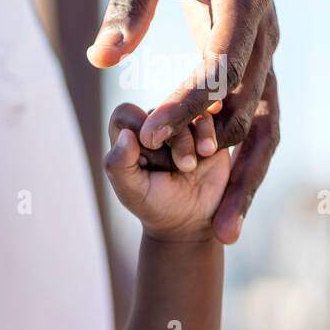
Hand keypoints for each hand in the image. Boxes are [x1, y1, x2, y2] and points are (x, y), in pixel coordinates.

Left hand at [86, 0, 278, 244]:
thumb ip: (125, 4)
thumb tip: (101, 59)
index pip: (222, 59)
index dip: (190, 101)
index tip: (152, 134)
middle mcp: (266, 25)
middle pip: (248, 98)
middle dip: (211, 146)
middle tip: (172, 185)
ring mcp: (268, 47)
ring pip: (263, 120)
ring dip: (244, 174)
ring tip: (222, 227)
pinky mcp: (259, 62)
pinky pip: (259, 120)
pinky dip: (245, 163)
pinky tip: (227, 207)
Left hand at [104, 103, 229, 242]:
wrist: (192, 219)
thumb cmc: (154, 205)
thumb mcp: (132, 191)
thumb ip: (119, 165)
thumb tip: (125, 134)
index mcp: (126, 137)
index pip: (126, 114)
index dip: (139, 130)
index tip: (151, 154)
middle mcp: (153, 126)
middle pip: (161, 110)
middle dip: (172, 139)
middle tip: (180, 167)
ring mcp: (181, 126)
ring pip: (187, 110)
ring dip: (191, 137)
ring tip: (191, 166)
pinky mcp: (206, 130)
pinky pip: (209, 116)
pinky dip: (208, 133)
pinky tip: (208, 152)